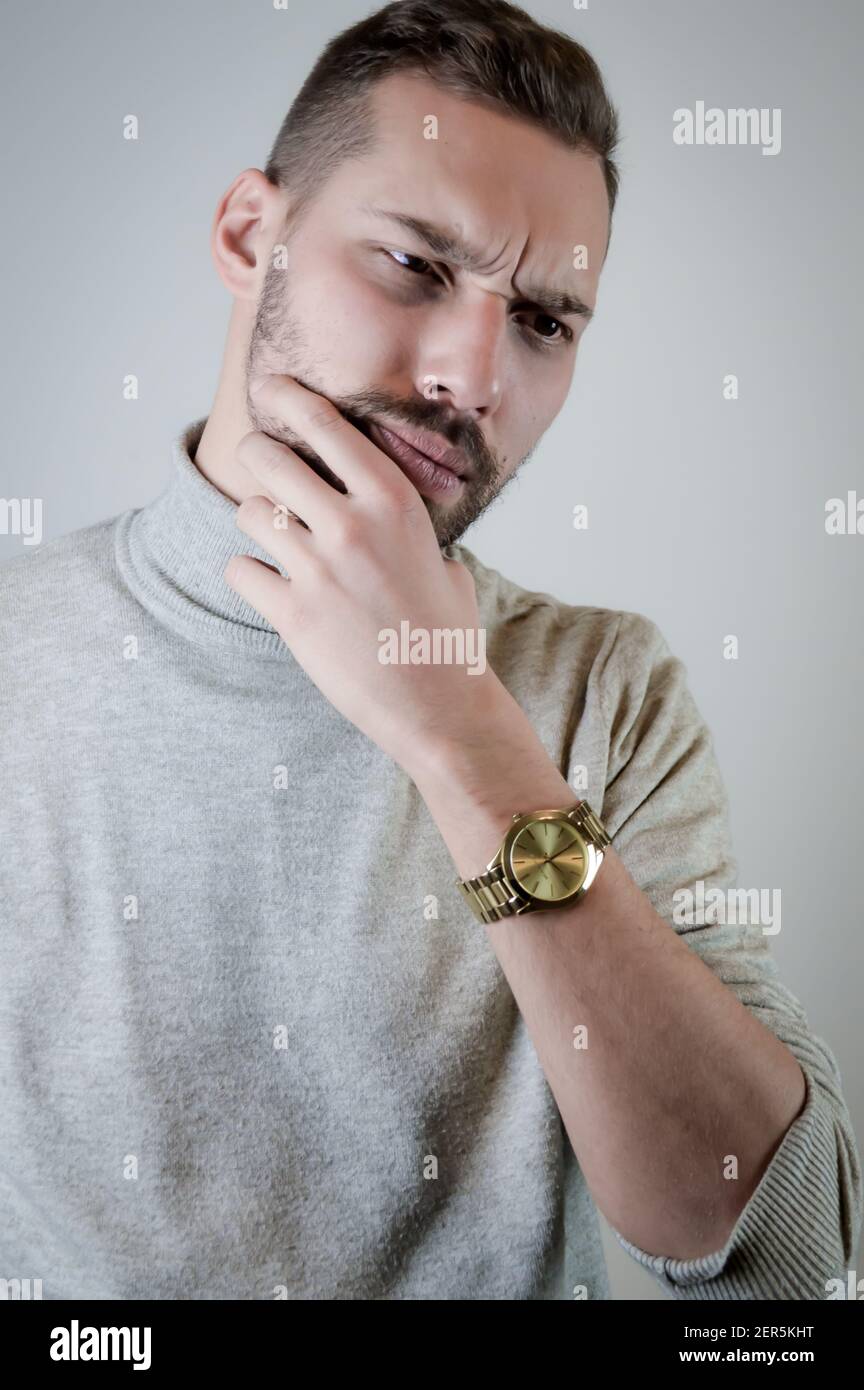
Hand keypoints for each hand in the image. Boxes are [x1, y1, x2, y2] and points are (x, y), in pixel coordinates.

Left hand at [223, 374, 500, 773]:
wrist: (440, 705)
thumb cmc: (446, 634)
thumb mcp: (441, 558)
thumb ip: (401, 525)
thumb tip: (378, 503)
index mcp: (393, 501)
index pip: (326, 424)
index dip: (289, 397)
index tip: (272, 386)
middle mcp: (352, 525)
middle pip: (267, 457)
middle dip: (259, 459)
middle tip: (265, 470)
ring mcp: (318, 570)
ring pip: (248, 512)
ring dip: (257, 523)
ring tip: (279, 544)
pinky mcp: (292, 614)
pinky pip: (239, 570)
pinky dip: (250, 577)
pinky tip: (274, 589)